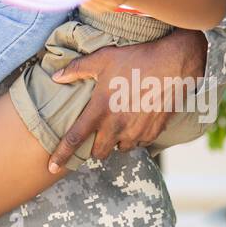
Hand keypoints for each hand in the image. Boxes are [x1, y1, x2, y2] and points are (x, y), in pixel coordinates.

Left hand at [46, 27, 206, 171]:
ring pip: (120, 149)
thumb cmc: (136, 58)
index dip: (61, 155)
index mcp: (100, 110)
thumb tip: (55, 77)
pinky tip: (136, 121)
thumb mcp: (103, 59)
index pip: (74, 139)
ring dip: (116, 142)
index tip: (51, 167)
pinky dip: (134, 138)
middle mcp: (117, 125)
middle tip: (97, 133)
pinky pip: (139, 144)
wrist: (173, 64)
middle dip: (95, 147)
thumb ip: (77, 70)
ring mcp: (137, 131)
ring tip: (119, 123)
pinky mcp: (154, 132)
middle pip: (98, 152)